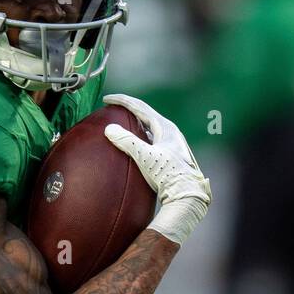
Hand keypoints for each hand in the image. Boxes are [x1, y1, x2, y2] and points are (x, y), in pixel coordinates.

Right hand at [103, 93, 211, 247]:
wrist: (187, 194)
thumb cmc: (168, 175)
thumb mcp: (145, 157)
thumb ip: (127, 141)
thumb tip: (109, 129)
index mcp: (165, 127)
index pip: (140, 107)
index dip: (122, 101)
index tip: (106, 99)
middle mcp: (170, 133)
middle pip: (145, 114)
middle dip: (128, 109)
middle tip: (112, 108)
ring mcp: (170, 144)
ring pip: (149, 127)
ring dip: (134, 123)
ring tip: (121, 124)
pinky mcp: (169, 156)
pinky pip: (151, 140)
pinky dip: (139, 137)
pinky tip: (134, 145)